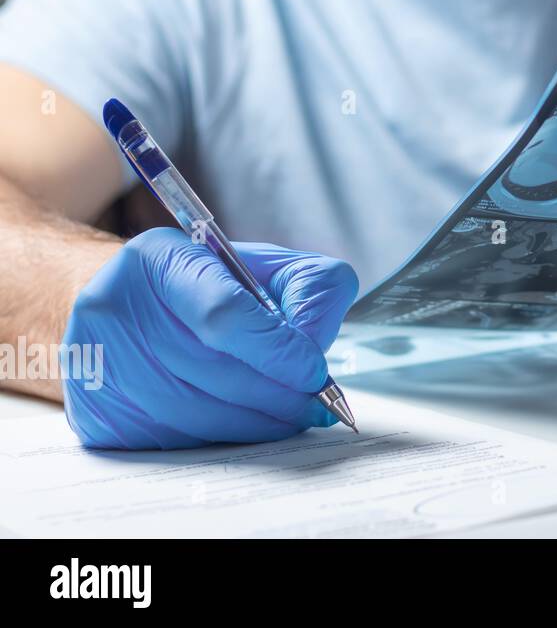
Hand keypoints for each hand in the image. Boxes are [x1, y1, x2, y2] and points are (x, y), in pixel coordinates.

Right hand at [63, 227, 357, 448]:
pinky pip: (175, 440)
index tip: (316, 372)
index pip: (224, 314)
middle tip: (319, 403)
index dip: (277, 350)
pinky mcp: (95, 412)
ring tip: (291, 414)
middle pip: (215, 373)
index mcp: (160, 260)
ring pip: (198, 414)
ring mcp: (98, 365)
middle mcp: (116, 308)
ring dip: (258, 422)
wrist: (122, 307)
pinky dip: (222, 435)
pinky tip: (243, 421)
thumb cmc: (206, 287)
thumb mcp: (263, 265)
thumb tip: (318, 344)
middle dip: (279, 394)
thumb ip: (308, 289)